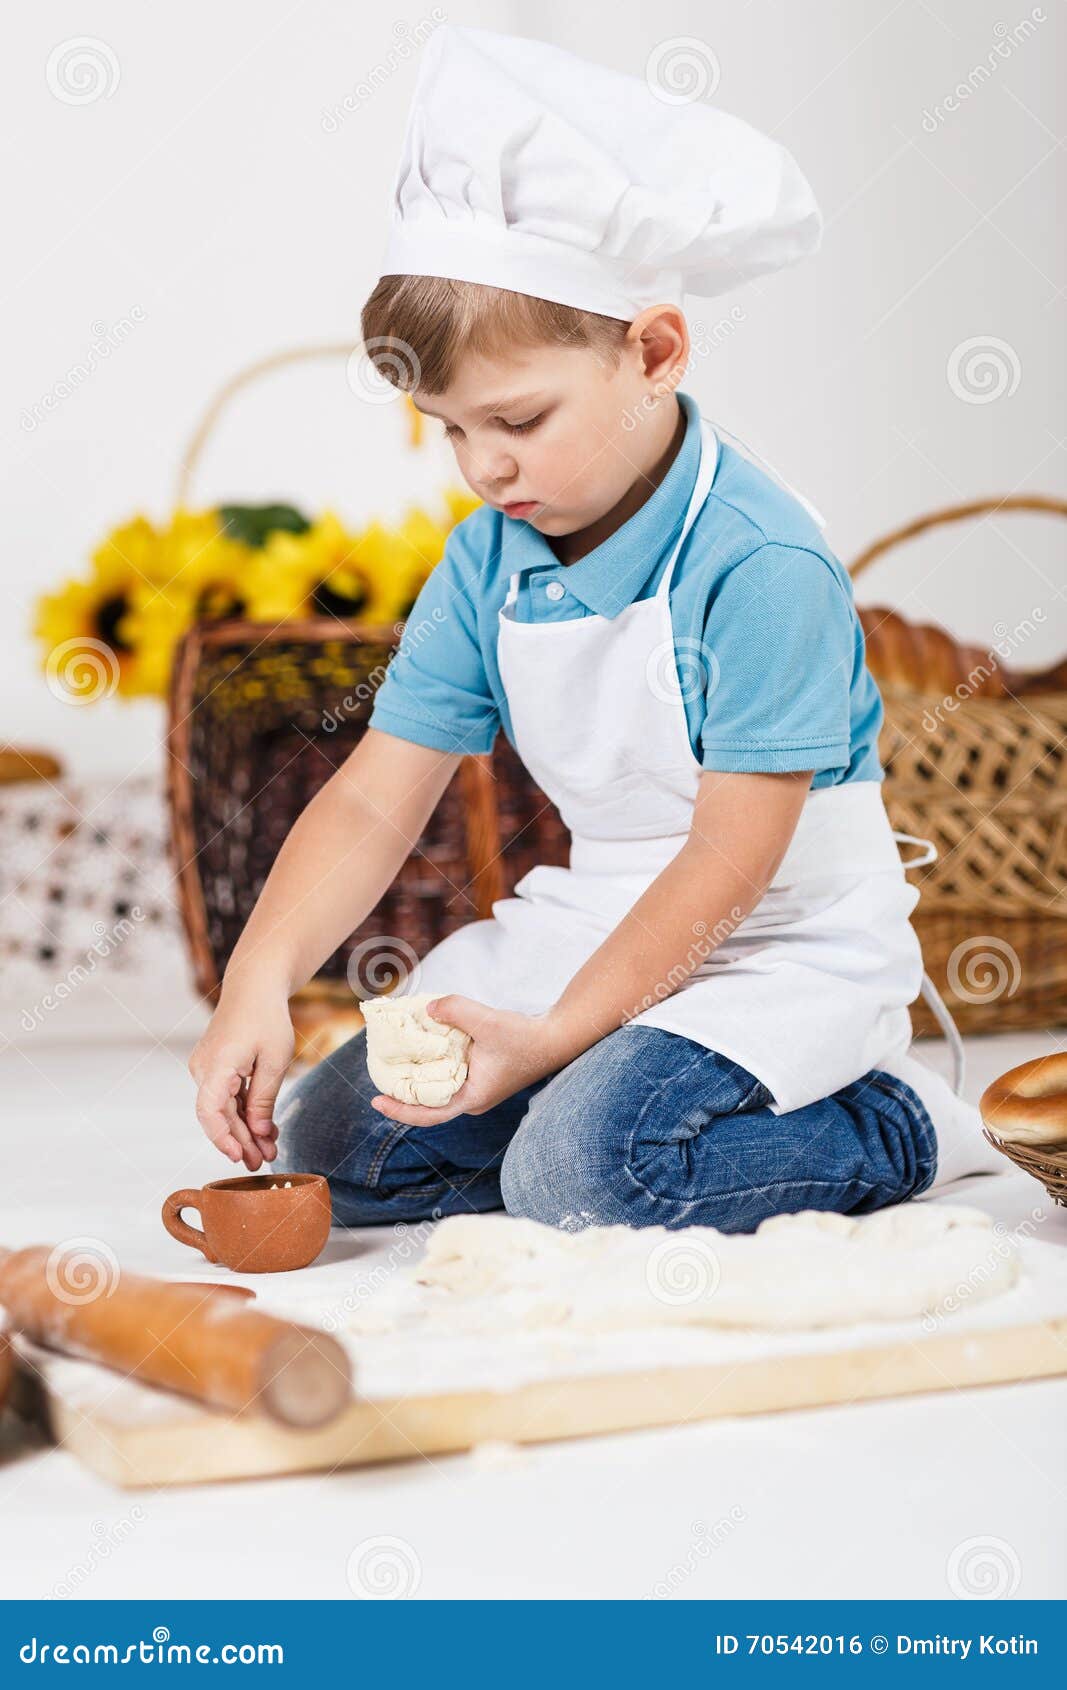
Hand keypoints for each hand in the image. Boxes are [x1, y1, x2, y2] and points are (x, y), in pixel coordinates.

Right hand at [188, 987, 294, 1169]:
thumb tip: (259, 1132)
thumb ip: (264, 1098)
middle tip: (262, 1163)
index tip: (238, 1157)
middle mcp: (204, 1069)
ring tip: (267, 1152)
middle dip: (241, 1141)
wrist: (254, 987)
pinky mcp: (215, 1068)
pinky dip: (244, 1112)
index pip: (210, 1112)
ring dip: (244, 1130)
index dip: (222, 1138)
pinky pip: (227, 1096)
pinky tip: (264, 1129)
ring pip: (223, 1108)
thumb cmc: (267, 1018)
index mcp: (217, 1065)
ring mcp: (206, 1068)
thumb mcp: (275, 1060)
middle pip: (218, 1115)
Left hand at [369, 996, 570, 1127]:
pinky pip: (447, 1072)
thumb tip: (428, 1008)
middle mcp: (470, 1097)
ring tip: (392, 1060)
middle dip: (401, 1092)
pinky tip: (420, 1044)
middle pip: (427, 1103)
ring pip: (436, 1087)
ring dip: (415, 1076)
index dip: (400, 1111)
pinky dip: (431, 1062)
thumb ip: (456, 1010)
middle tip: (378, 1075)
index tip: (376, 1102)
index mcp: (471, 1097)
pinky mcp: (478, 1072)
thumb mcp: (489, 1021)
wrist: (555, 1038)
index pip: (429, 1115)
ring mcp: (475, 1086)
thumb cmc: (526, 1038)